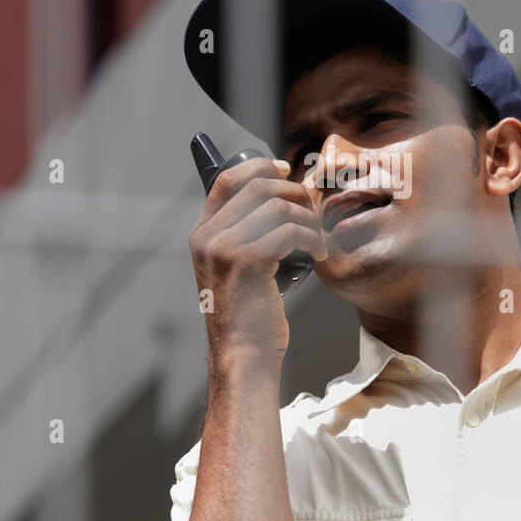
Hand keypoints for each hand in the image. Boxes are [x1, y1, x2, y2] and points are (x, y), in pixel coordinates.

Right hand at [188, 155, 327, 365]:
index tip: (285, 170)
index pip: (226, 179)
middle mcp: (207, 237)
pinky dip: (313, 239)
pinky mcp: (247, 260)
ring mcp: (224, 247)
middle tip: (312, 212)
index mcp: (201, 234)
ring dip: (308, 219)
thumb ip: (241, 236)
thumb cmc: (246, 316)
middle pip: (258, 186)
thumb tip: (276, 200)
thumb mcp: (232, 270)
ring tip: (318, 239)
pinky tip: (319, 253)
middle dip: (294, 193)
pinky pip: (290, 231)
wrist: (243, 354)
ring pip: (278, 206)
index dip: (259, 166)